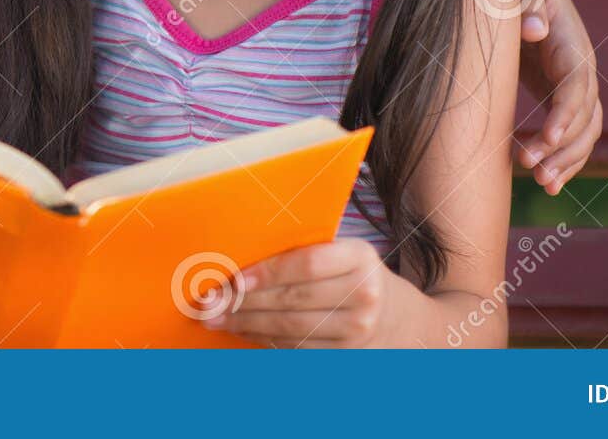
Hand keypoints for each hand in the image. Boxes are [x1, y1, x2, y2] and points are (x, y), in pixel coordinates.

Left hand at [209, 239, 395, 347]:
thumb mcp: (340, 253)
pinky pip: (297, 348)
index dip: (266, 273)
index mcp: (359, 257)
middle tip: (208, 302)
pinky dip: (265, 339)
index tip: (232, 280)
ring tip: (215, 319)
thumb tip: (238, 262)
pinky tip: (242, 331)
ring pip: (291, 328)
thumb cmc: (352, 275)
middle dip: (244, 303)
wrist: (399, 318)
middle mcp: (364, 294)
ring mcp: (358, 330)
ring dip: (246, 325)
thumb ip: (300, 252)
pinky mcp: (348, 356)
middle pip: (293, 300)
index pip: (306, 264)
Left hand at [511, 0, 602, 194]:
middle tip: (531, 168)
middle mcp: (580, 68)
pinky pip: (573, 134)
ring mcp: (573, 85)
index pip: (577, 85)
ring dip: (567, 161)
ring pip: (585, 132)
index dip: (566, 113)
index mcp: (570, 43)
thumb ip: (524, 2)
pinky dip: (564, 159)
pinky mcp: (560, 97)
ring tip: (541, 183)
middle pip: (585, 117)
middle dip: (563, 147)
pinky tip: (545, 181)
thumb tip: (535, 28)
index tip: (549, 138)